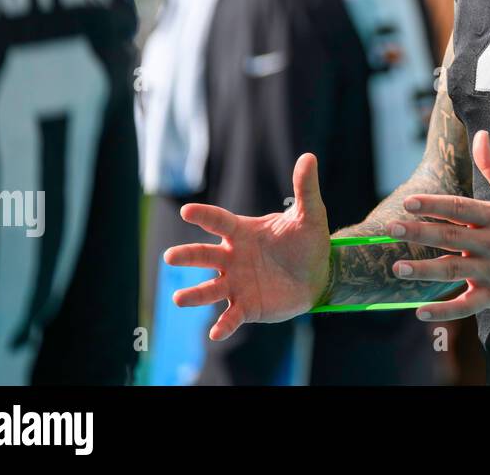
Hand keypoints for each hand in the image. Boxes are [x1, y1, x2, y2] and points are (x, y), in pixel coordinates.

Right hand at [164, 153, 330, 340]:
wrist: (319, 274)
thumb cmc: (307, 241)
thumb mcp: (310, 214)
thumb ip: (305, 188)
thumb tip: (308, 156)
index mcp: (243, 232)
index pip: (219, 221)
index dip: (203, 216)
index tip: (187, 211)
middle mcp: (233, 258)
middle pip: (205, 255)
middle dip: (187, 256)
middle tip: (170, 257)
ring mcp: (237, 283)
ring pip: (209, 289)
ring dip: (194, 294)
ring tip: (178, 298)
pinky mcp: (247, 306)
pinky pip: (231, 317)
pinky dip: (223, 325)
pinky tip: (215, 334)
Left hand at [392, 130, 489, 320]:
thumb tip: (480, 134)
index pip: (461, 208)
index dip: (435, 205)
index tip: (409, 202)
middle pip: (452, 237)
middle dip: (422, 232)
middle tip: (393, 228)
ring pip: (455, 271)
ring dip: (425, 271)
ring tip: (398, 268)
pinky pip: (467, 306)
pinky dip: (444, 311)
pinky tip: (420, 311)